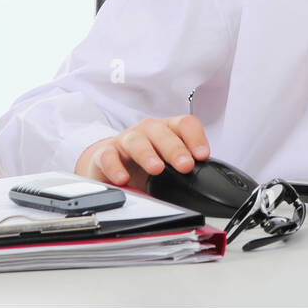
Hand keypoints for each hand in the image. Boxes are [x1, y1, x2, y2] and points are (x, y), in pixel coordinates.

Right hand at [74, 115, 210, 193]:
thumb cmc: (143, 161)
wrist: (109, 163)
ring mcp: (126, 140)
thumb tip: (201, 183)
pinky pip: (109, 157)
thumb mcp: (167, 163)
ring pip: (136, 141)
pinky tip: (123, 178)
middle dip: (175, 149)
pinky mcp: (105, 153)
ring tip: (156, 169)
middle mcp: (147, 131)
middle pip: (162, 132)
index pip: (184, 124)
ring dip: (147, 154)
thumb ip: (181, 168)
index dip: (196, 138)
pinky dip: (116, 167)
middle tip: (185, 165)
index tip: (202, 155)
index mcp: (167, 129)